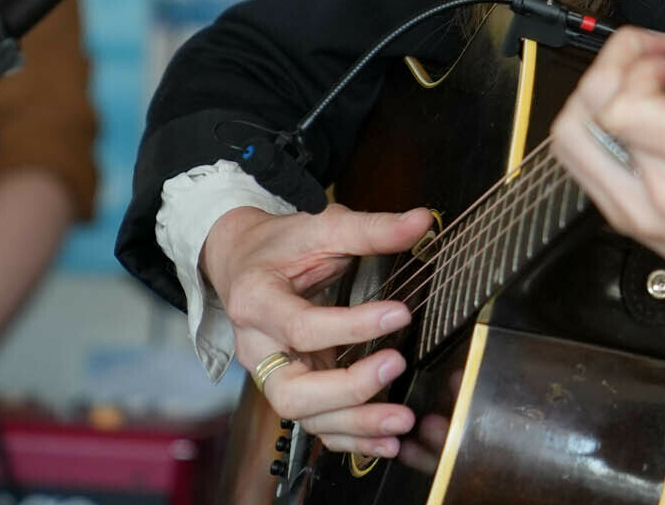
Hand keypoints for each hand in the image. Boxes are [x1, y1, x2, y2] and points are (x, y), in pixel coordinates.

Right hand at [204, 205, 432, 459]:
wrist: (243, 262)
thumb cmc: (280, 246)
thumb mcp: (319, 227)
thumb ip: (369, 229)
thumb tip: (421, 222)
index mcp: (256, 302)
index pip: (301, 326)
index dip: (353, 325)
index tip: (400, 313)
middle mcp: (256, 348)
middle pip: (292, 390)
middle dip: (348, 388)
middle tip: (395, 366)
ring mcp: (270, 375)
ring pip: (304, 416)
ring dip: (355, 424)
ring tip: (401, 420)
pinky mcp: (290, 388)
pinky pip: (315, 424)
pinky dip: (350, 439)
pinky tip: (387, 442)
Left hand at [548, 27, 664, 422]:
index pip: (626, 103)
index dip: (639, 65)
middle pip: (589, 112)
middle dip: (613, 67)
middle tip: (647, 60)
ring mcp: (640, 211)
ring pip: (571, 138)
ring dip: (593, 97)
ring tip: (630, 84)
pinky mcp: (629, 221)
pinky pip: (582, 164)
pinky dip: (597, 129)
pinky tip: (630, 119)